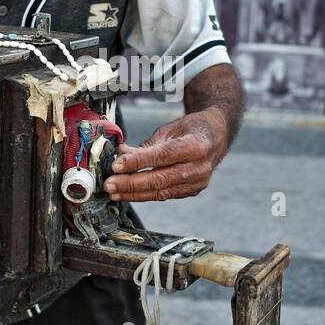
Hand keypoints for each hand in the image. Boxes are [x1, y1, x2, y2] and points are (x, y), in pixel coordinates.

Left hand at [103, 107, 227, 202]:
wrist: (216, 137)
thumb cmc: (192, 130)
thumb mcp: (170, 129)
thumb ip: (146, 145)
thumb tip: (121, 154)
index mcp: (196, 145)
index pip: (162, 156)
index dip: (137, 162)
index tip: (116, 165)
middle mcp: (199, 167)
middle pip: (160, 179)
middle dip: (131, 183)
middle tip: (109, 184)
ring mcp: (197, 182)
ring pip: (161, 191)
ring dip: (134, 193)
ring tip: (114, 192)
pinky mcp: (192, 191)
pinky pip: (165, 195)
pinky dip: (145, 195)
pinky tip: (129, 194)